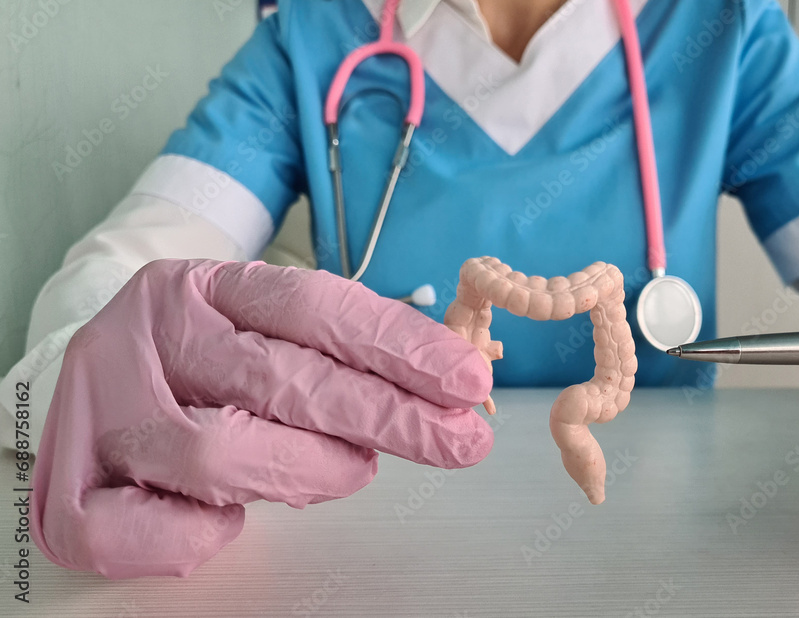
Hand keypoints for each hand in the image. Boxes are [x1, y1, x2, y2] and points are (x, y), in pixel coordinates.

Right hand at [30, 259, 492, 578]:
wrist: (79, 373)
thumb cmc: (198, 361)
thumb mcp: (261, 330)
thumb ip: (337, 359)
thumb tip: (439, 404)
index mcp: (201, 286)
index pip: (312, 307)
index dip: (397, 344)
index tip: (467, 381)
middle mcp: (148, 338)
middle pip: (279, 377)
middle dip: (384, 415)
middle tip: (455, 439)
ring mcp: (103, 411)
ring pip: (216, 453)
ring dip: (305, 471)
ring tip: (348, 471)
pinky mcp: (70, 489)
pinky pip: (144, 530)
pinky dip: (202, 534)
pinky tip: (231, 515)